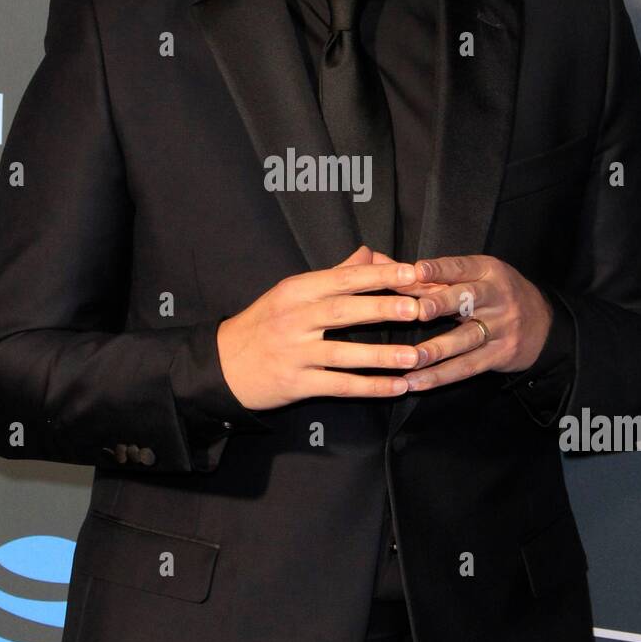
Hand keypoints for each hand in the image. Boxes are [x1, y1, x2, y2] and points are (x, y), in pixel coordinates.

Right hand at [216, 245, 422, 410]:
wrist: (223, 365)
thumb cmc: (264, 324)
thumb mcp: (292, 292)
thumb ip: (335, 274)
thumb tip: (369, 253)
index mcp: (296, 291)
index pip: (342, 279)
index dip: (378, 276)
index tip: (411, 272)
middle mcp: (294, 319)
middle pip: (343, 311)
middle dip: (383, 309)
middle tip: (417, 309)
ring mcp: (294, 353)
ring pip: (344, 353)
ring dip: (382, 355)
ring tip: (416, 356)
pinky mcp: (296, 383)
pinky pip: (339, 386)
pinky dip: (370, 387)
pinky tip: (397, 387)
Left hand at [374, 253, 553, 392]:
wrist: (545, 325)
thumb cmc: (495, 294)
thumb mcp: (475, 274)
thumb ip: (430, 273)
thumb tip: (381, 263)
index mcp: (487, 271)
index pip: (460, 267)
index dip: (438, 270)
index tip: (416, 270)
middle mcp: (496, 297)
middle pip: (467, 300)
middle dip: (442, 304)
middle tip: (418, 311)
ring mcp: (500, 327)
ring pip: (465, 338)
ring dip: (436, 350)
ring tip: (411, 358)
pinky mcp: (500, 355)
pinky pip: (467, 367)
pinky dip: (440, 376)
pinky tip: (416, 382)